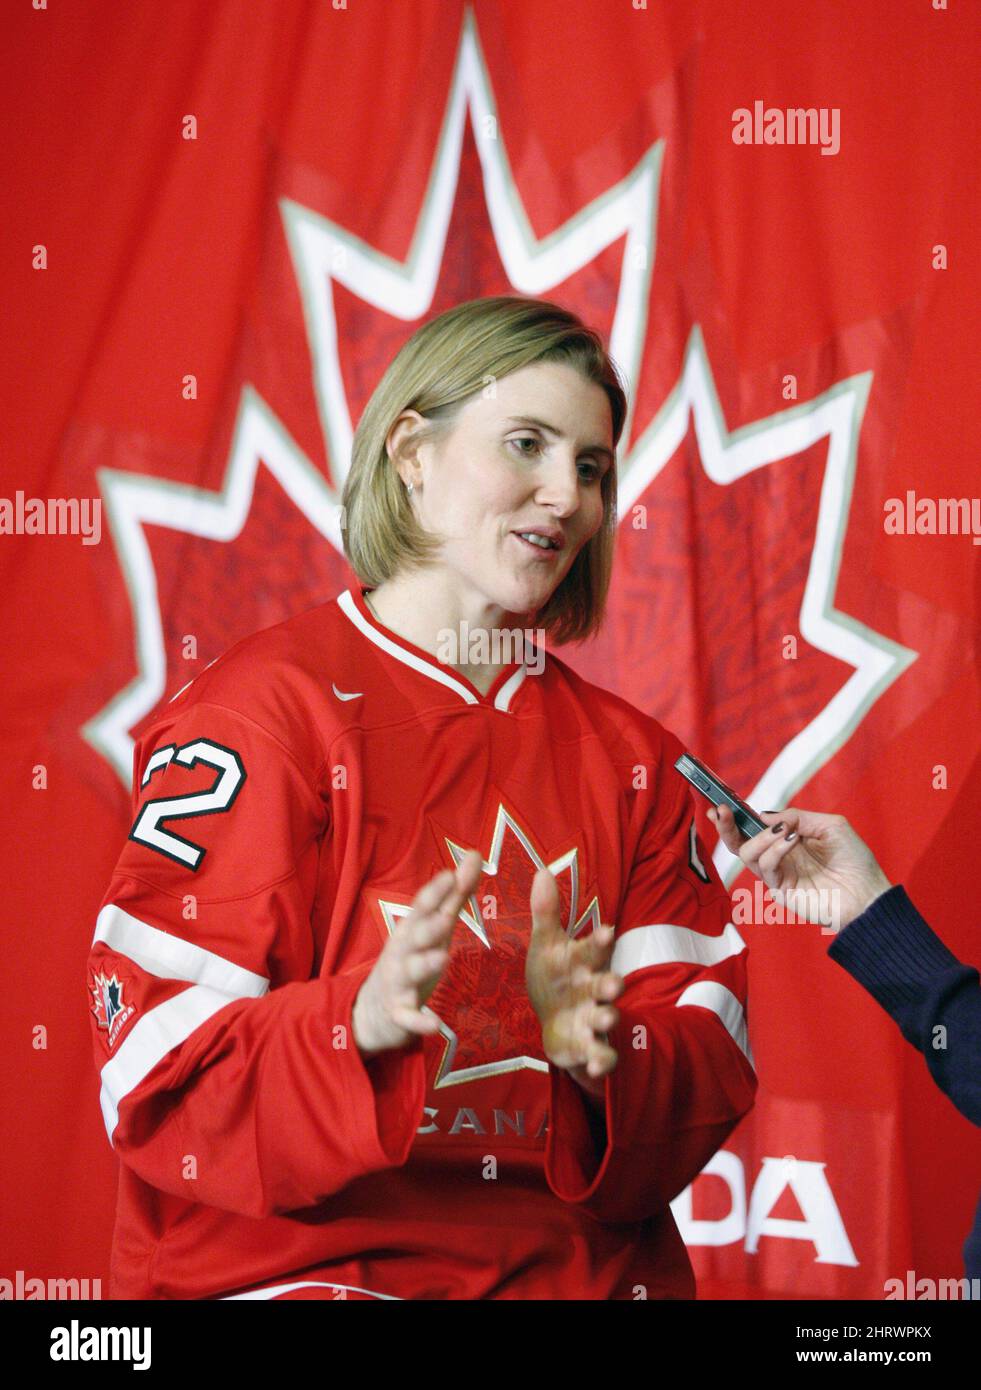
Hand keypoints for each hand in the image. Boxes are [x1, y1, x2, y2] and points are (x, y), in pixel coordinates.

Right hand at [352, 850, 483, 1057]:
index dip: (434, 892)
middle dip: (429, 926)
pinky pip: (408, 1017)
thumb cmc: (412, 958)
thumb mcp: (434, 926)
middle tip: (445, 918)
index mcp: (413, 929)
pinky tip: (434, 1025)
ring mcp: (398, 981)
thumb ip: (455, 894)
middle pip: (415, 936)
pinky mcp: (399, 1012)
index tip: (450, 873)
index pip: (422, 907)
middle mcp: (403, 951)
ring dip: (425, 965)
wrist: (374, 1009)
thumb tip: (474, 855)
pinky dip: (418, 1021)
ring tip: (442, 959)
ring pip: (410, 971)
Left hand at [525, 867, 623, 1094]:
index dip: (601, 941)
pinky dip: (600, 1061)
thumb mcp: (546, 945)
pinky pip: (600, 1055)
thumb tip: (541, 870)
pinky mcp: (588, 1046)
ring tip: (606, 1017)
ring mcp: (593, 1018)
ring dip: (608, 1018)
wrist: (555, 1019)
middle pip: (608, 984)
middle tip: (615, 984)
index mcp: (584, 962)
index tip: (607, 931)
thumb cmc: (554, 977)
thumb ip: (546, 912)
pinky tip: (594, 1067)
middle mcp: (594, 989)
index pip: (595, 948)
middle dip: (612, 984)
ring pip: (607, 1018)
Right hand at [707, 804, 891, 929]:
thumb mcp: (829, 824)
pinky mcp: (780, 891)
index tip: (722, 803)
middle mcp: (779, 857)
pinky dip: (774, 849)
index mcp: (788, 841)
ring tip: (783, 832)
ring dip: (760, 837)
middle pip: (739, 843)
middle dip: (726, 826)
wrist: (868, 894)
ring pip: (746, 853)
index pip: (754, 828)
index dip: (736, 816)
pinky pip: (765, 866)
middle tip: (720, 811)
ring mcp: (778, 875)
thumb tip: (764, 816)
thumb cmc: (855, 860)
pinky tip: (791, 841)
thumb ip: (797, 816)